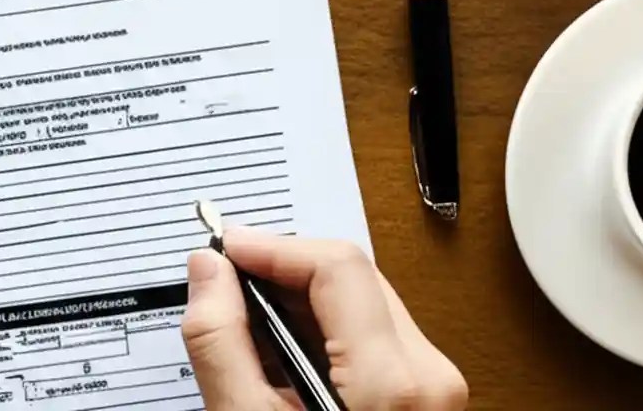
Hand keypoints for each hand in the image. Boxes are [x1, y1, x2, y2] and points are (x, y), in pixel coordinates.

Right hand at [181, 227, 467, 410]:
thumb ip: (221, 343)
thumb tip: (208, 276)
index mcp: (394, 382)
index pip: (335, 264)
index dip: (271, 246)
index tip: (224, 248)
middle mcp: (429, 376)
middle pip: (351, 277)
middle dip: (281, 271)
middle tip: (225, 283)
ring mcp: (435, 388)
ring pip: (361, 302)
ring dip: (299, 301)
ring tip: (248, 331)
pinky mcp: (426, 397)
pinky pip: (372, 336)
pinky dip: (322, 333)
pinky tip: (283, 361)